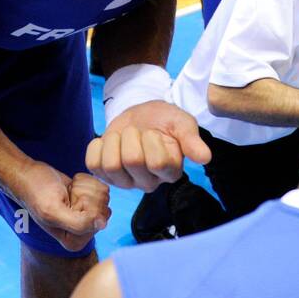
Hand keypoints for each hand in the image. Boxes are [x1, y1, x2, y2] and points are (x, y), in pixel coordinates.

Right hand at [12, 161, 111, 252]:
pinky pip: (102, 187)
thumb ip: (78, 223)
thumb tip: (103, 225)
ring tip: (67, 191)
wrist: (30, 175)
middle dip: (84, 195)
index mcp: (74, 242)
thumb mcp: (53, 210)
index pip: (97, 221)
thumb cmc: (37, 192)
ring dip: (84, 188)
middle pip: (103, 209)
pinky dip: (86, 182)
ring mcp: (89, 217)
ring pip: (104, 197)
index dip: (83, 206)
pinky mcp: (92, 202)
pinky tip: (71, 186)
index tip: (66, 203)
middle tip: (66, 196)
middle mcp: (84, 233)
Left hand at [86, 99, 211, 191]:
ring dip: (114, 140)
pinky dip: (98, 146)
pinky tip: (109, 142)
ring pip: (111, 165)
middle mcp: (148, 183)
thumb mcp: (181, 123)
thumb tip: (205, 157)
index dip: (152, 140)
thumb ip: (192, 139)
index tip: (156, 132)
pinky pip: (93, 164)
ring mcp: (125, 182)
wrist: (141, 114)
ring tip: (124, 135)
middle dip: (132, 135)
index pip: (158, 163)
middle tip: (138, 131)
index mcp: (170, 172)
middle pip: (132, 161)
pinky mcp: (104, 176)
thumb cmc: (164, 120)